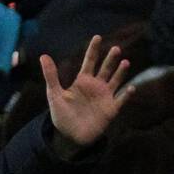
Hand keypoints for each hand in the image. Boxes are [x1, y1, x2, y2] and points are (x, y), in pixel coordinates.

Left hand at [40, 35, 132, 154]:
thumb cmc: (62, 115)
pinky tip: (130, 87)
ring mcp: (105, 97)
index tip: (97, 37)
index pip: (89, 61)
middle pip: (105, 68)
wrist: (70, 136)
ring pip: (115, 80)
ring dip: (121, 72)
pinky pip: (121, 100)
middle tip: (116, 48)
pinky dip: (126, 94)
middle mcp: (96, 86)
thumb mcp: (54, 94)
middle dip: (110, 59)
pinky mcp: (111, 109)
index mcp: (83, 81)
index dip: (93, 50)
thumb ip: (51, 76)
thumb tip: (43, 56)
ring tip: (125, 62)